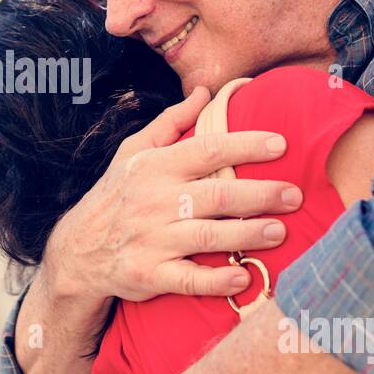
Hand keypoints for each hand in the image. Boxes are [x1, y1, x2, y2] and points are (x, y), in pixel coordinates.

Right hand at [43, 86, 301, 304]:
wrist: (78, 250)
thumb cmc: (117, 195)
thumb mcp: (133, 152)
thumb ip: (171, 122)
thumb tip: (205, 92)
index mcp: (155, 166)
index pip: (208, 150)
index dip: (247, 145)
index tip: (282, 144)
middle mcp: (154, 200)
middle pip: (217, 195)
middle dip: (260, 194)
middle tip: (295, 195)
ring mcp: (151, 239)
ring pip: (208, 235)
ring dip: (248, 233)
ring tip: (281, 231)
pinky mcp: (149, 274)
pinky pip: (188, 279)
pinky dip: (217, 280)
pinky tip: (244, 278)